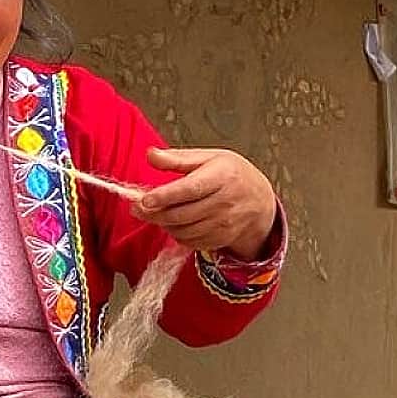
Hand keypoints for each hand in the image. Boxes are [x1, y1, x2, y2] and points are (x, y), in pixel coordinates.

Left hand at [131, 147, 276, 259]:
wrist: (259, 200)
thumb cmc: (231, 174)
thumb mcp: (208, 157)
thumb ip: (177, 158)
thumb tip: (150, 155)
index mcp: (222, 176)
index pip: (191, 188)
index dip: (166, 195)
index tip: (145, 199)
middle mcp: (226, 201)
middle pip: (183, 213)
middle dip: (155, 213)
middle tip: (137, 208)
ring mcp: (225, 223)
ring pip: (184, 230)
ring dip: (164, 224)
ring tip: (154, 213)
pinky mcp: (221, 238)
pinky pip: (191, 242)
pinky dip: (176, 234)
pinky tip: (172, 223)